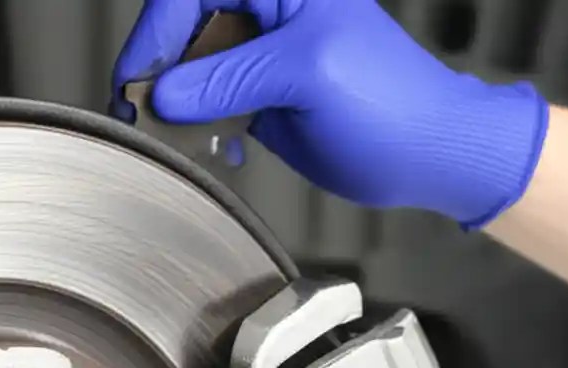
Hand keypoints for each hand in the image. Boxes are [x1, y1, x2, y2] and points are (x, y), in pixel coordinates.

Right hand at [113, 0, 549, 228]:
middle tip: (143, 113)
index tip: (137, 80)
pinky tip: (218, 147)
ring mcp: (261, 56)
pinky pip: (209, 104)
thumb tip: (164, 93)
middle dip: (159, 71)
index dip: (155, 33)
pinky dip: (199, 127)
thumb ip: (229, 78)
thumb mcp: (306, 75)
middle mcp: (267, 13)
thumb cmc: (393, 101)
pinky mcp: (261, 95)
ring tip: (177, 136)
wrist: (430, 153)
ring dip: (175, 105)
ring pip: (190, 68)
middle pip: (182, 26)